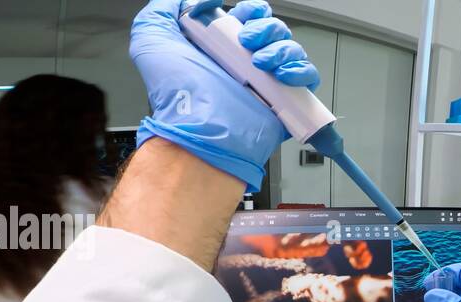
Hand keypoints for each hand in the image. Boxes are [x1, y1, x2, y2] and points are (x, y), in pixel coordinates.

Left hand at [130, 0, 319, 191]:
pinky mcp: (286, 103)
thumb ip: (162, 10)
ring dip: (281, 49)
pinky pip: (308, 78)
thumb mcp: (152, 38)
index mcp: (222, 48)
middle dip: (266, 28)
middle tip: (247, 43)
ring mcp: (267, 84)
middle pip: (275, 29)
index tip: (239, 17)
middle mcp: (246, 65)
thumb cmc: (178, 92)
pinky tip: (282, 75)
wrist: (200, 130)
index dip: (251, 11)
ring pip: (293, 50)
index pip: (251, 16)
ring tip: (262, 64)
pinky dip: (301, 70)